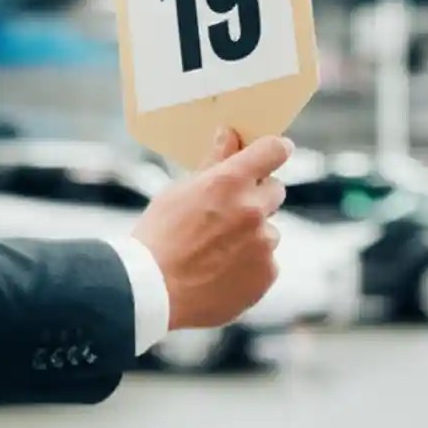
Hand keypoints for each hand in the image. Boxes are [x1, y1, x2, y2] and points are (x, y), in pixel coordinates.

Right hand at [133, 128, 292, 330]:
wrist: (152, 292)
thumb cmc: (158, 237)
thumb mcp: (180, 191)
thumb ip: (213, 163)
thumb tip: (230, 134)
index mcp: (230, 181)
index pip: (274, 150)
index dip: (274, 148)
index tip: (273, 151)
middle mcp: (253, 209)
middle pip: (275, 189)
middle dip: (258, 195)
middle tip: (231, 210)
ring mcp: (263, 243)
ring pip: (269, 230)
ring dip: (253, 235)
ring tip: (216, 252)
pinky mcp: (267, 273)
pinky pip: (266, 261)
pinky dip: (251, 265)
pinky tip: (222, 272)